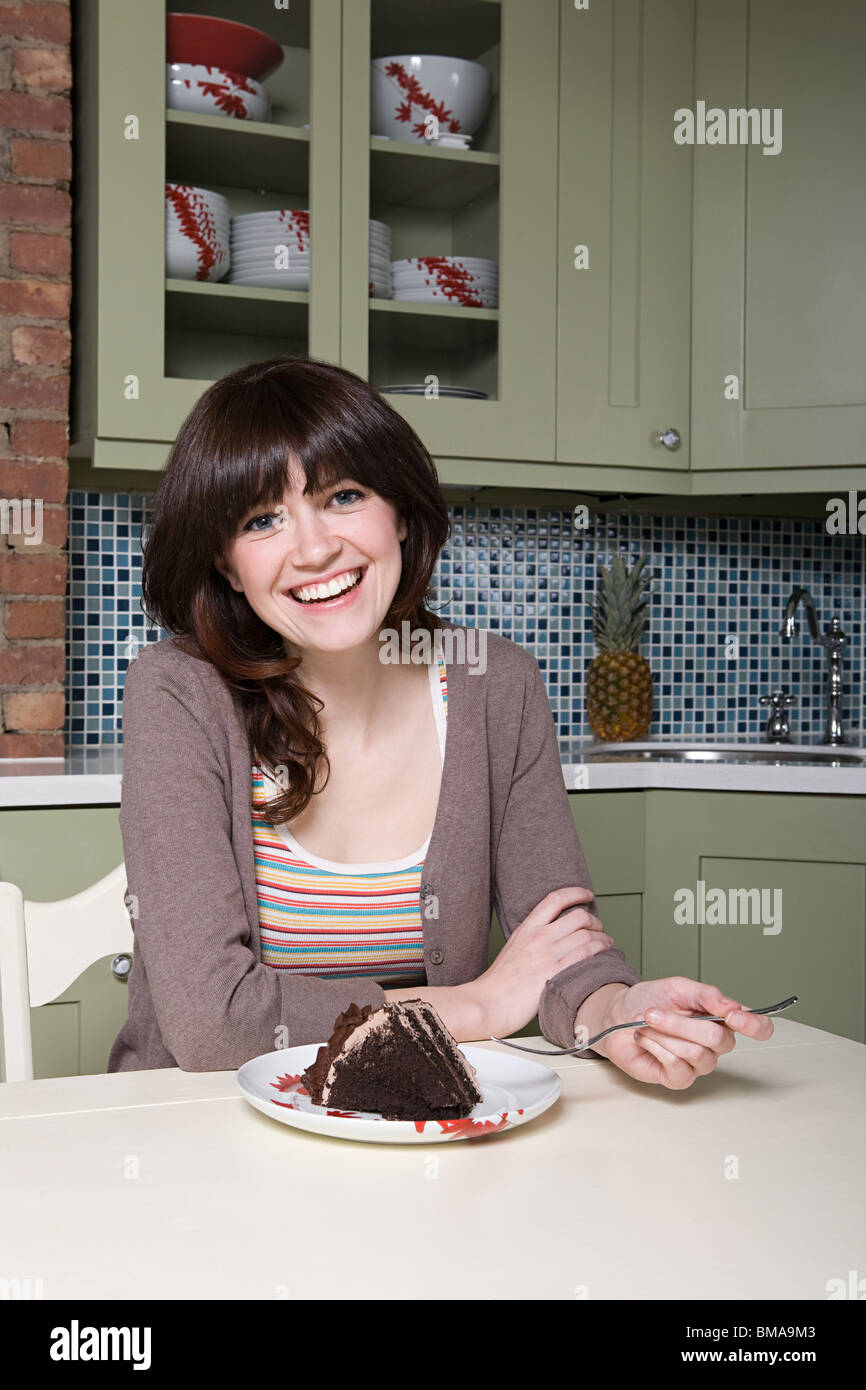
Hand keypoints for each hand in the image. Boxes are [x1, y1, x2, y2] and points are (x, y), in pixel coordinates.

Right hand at [475, 886, 614, 1038]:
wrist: (488, 1002)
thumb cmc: (498, 983)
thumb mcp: (512, 950)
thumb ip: (530, 940)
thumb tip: (549, 938)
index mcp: (526, 929)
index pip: (555, 899)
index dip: (575, 893)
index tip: (587, 895)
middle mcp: (539, 937)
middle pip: (578, 916)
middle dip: (595, 921)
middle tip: (599, 928)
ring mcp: (547, 954)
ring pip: (586, 935)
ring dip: (602, 938)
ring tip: (606, 944)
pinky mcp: (555, 972)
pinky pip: (585, 954)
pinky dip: (600, 951)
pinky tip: (603, 956)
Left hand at [584, 977, 774, 1088]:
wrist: (617, 1015)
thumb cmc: (648, 1000)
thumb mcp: (677, 987)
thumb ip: (707, 994)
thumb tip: (733, 1006)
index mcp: (721, 1019)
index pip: (758, 1027)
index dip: (754, 1025)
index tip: (733, 1015)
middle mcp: (714, 1044)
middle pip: (719, 1040)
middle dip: (680, 1024)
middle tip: (654, 1012)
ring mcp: (698, 1063)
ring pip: (695, 1053)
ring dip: (664, 1034)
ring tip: (646, 1023)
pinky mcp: (678, 1078)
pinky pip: (677, 1067)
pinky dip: (655, 1048)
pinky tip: (645, 1039)